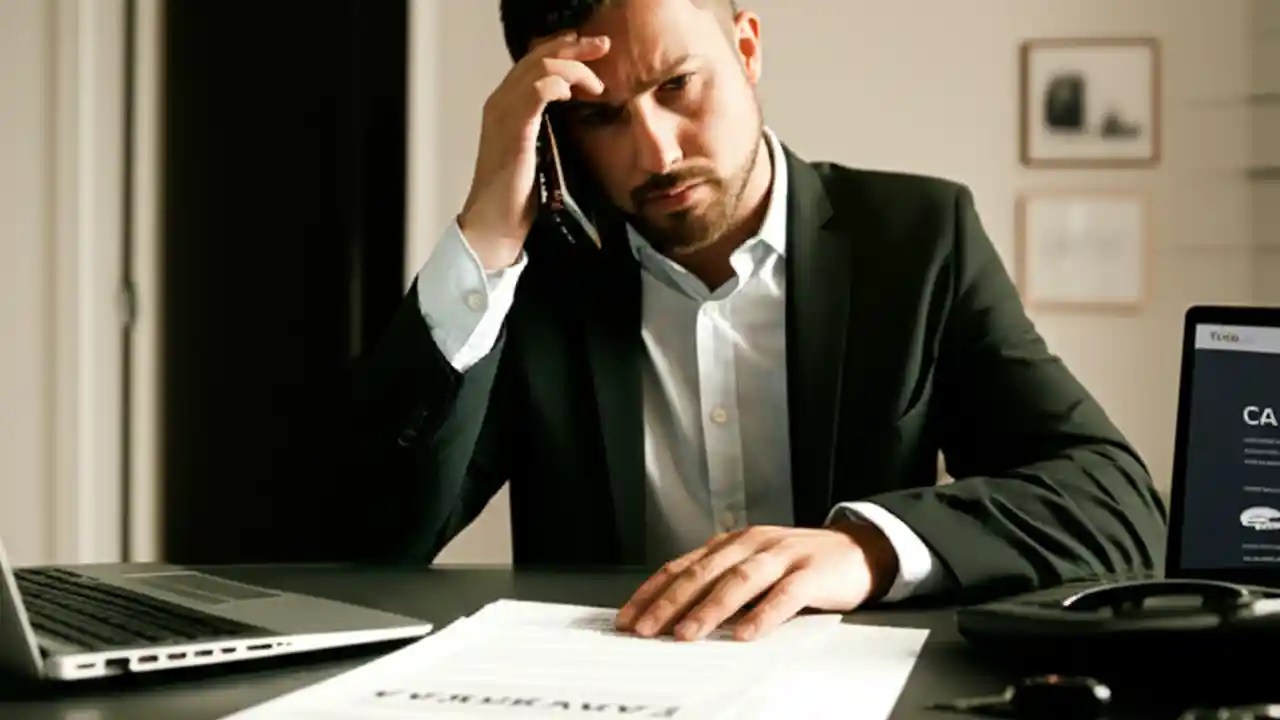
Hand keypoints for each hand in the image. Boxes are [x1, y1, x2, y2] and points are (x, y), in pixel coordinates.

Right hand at [457, 32, 610, 270]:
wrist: (497, 224)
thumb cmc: (520, 195)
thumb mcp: (540, 151)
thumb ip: (552, 127)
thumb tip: (583, 115)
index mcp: (506, 105)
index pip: (534, 62)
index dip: (564, 49)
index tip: (595, 50)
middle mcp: (500, 102)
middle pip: (537, 56)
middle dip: (574, 46)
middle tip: (604, 45)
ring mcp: (503, 114)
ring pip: (540, 68)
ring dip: (574, 68)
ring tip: (596, 85)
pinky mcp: (513, 130)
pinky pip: (537, 92)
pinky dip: (560, 85)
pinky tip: (576, 94)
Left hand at [614, 521, 898, 641]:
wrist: (858, 549)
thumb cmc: (799, 563)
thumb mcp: (753, 567)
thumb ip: (719, 584)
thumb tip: (674, 616)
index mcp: (731, 544)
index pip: (681, 567)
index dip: (652, 592)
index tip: (628, 618)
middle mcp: (751, 544)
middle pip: (703, 573)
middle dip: (670, 603)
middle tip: (646, 629)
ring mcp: (782, 555)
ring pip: (738, 581)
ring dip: (710, 609)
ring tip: (687, 633)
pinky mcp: (812, 572)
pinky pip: (784, 594)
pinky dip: (763, 614)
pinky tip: (746, 633)